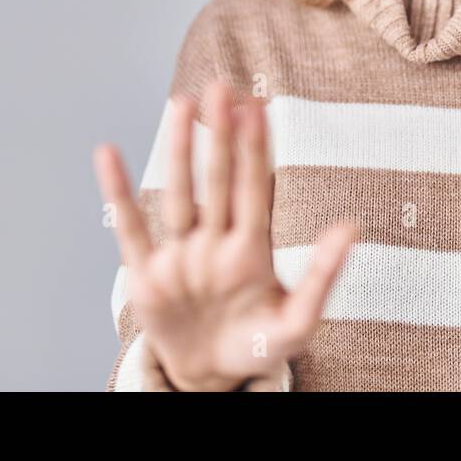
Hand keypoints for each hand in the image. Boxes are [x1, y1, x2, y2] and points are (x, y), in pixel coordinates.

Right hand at [94, 79, 359, 389]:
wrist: (211, 375)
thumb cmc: (257, 345)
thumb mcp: (297, 320)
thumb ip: (322, 275)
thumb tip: (353, 227)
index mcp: (251, 249)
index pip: (253, 187)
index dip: (254, 148)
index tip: (255, 106)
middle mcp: (214, 242)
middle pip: (217, 179)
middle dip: (219, 134)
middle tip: (221, 85)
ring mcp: (179, 255)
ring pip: (178, 192)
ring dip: (178, 149)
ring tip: (180, 103)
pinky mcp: (146, 275)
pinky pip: (129, 228)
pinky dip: (117, 193)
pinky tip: (108, 154)